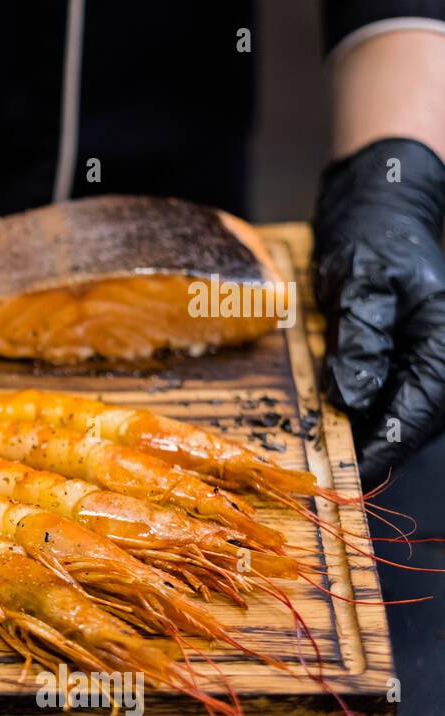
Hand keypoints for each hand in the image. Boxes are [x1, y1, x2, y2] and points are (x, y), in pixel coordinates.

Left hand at [313, 137, 444, 487]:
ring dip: (355, 434)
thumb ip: (361, 338)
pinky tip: (320, 419)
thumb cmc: (374, 239)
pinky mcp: (400, 364)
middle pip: (408, 425)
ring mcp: (422, 366)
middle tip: (317, 468)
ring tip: (313, 448)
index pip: (417, 416)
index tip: (346, 474)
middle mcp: (440, 362)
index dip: (381, 450)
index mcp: (444, 345)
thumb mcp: (362, 280)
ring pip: (392, 418)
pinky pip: (379, 401)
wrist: (377, 212)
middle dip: (365, 448)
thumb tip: (355, 396)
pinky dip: (351, 413)